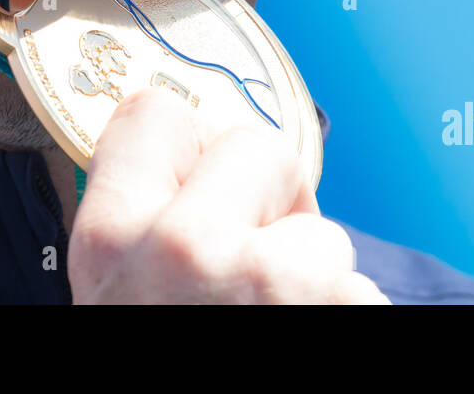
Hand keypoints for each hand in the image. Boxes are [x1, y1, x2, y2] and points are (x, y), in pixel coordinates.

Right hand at [68, 86, 389, 303]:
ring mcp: (267, 276)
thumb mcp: (115, 294)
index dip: (188, 149)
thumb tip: (185, 168)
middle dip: (272, 207)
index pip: (154, 113)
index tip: (200, 180)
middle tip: (250, 277)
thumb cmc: (161, 360)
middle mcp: (182, 248)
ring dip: (314, 280)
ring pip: (323, 231)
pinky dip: (348, 315)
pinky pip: (362, 289)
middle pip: (261, 149)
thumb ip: (141, 227)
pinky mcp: (341, 304)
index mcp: (111, 240)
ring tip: (275, 324)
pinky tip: (309, 335)